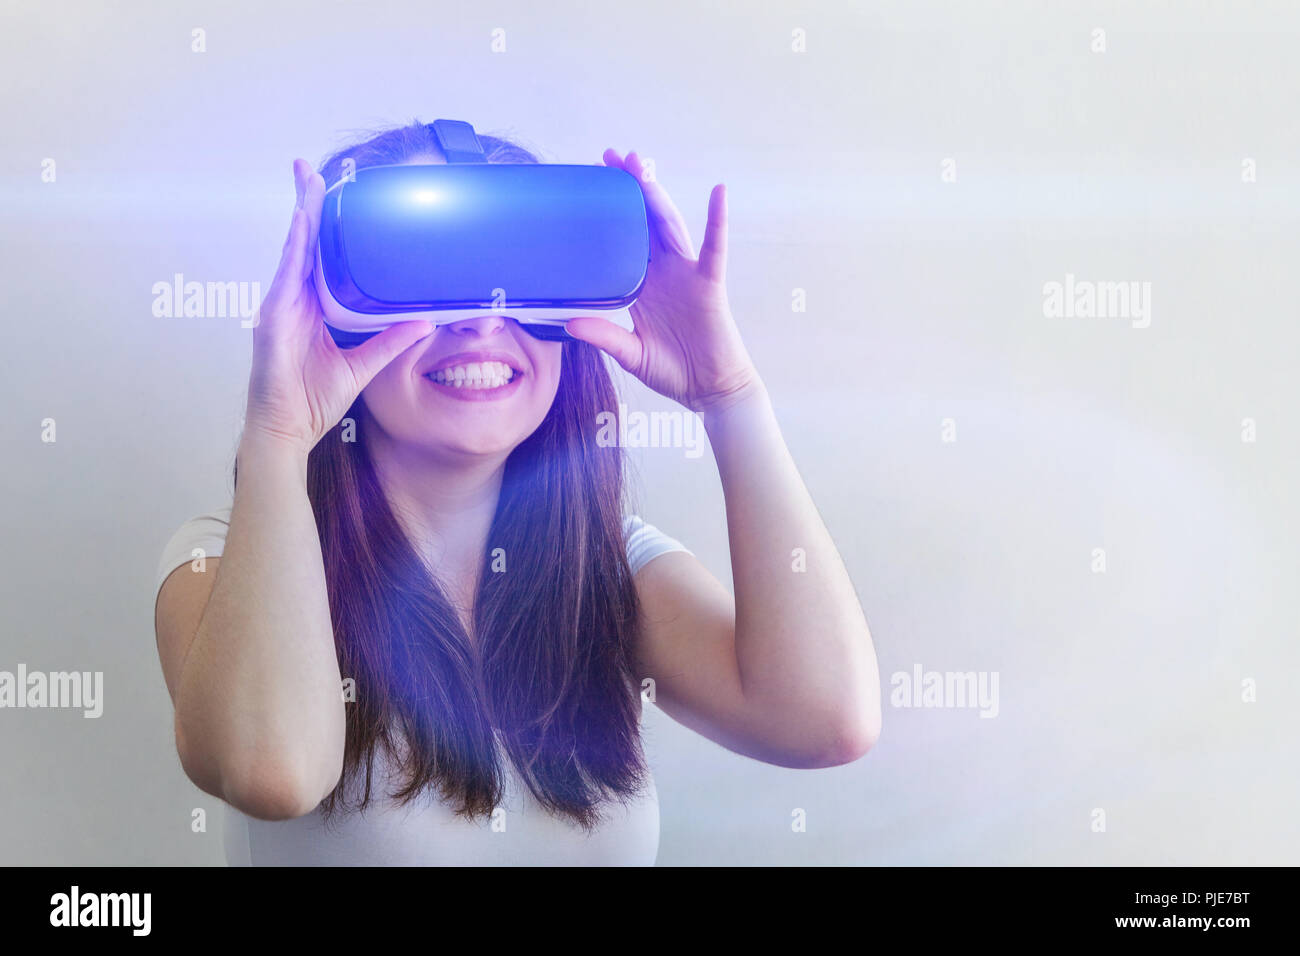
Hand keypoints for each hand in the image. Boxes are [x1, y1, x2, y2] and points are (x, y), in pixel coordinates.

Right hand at [243, 159, 433, 455]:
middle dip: (305, 204)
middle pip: (301, 242)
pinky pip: (286, 277)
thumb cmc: (313, 401)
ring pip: (293, 250)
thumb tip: (425, 322)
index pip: (318, 257)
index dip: (321, 224)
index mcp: (311, 308)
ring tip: (308, 182)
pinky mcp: (272, 320)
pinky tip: (301, 226)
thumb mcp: (364, 365)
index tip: (329, 192)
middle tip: (312, 168)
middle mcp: (292, 301)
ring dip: (300, 215)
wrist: (289, 430)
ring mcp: (279, 307)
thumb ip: (391, 342)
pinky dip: (294, 249)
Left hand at [565, 150, 762, 414]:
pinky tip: (718, 194)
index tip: (592, 184)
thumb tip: (569, 322)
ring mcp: (689, 275)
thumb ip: (604, 336)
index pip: (624, 240)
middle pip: (646, 221)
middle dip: (632, 188)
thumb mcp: (631, 354)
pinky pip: (714, 248)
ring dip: (658, 194)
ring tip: (643, 164)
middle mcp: (665, 273)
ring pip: (671, 226)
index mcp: (644, 285)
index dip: (611, 213)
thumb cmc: (674, 372)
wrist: (710, 391)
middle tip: (612, 156)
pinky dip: (717, 221)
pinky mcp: (710, 284)